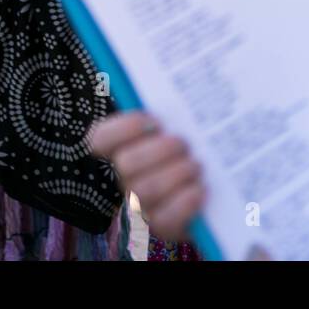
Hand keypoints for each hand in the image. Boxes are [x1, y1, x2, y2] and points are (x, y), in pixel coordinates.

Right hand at [90, 112, 204, 240]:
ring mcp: (141, 206)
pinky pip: (165, 219)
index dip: (125, 127)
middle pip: (126, 164)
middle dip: (159, 150)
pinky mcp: (162, 227)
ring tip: (196, 165)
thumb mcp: (177, 130)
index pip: (100, 138)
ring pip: (145, 190)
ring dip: (175, 173)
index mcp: (122, 149)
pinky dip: (185, 202)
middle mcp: (125, 178)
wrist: (208, 193)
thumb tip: (177, 81)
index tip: (155, 120)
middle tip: (184, 143)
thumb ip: (171, 114)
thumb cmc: (188, 153)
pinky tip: (201, 189)